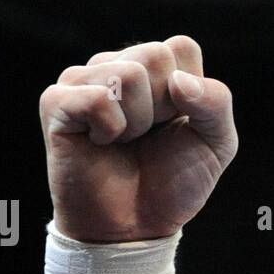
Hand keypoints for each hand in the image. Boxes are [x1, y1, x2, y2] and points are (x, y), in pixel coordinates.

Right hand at [39, 36, 237, 242]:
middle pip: (154, 56)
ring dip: (137, 122)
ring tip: (124, 141)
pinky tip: (100, 143)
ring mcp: (83, 80)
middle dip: (162, 107)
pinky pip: (95, 98)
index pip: (180, 47)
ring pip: (126, 75)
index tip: (176, 122)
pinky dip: (110, 129)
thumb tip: (178, 81)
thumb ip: (216, 102)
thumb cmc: (174, 180)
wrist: (135, 226)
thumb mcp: (218, 141)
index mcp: (156, 66)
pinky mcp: (56, 103)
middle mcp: (117, 64)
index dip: (189, 92)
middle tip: (147, 136)